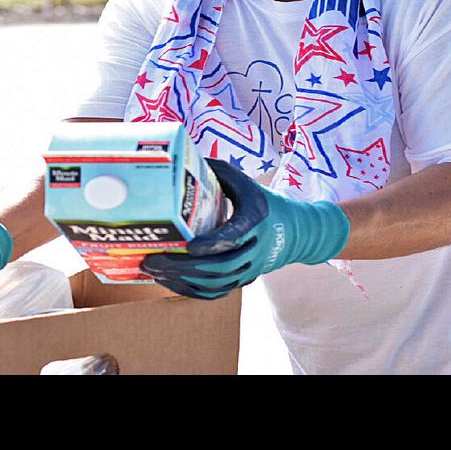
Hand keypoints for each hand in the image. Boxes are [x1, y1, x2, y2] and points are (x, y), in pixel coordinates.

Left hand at [140, 158, 349, 298]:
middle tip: (152, 262)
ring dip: (183, 280)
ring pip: (216, 282)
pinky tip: (170, 282)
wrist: (297, 232)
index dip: (212, 244)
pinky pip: (217, 291)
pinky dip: (192, 290)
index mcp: (256, 220)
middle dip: (183, 267)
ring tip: (154, 272)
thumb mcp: (246, 183)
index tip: (189, 246)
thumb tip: (183, 158)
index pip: (234, 237)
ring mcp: (250, 268)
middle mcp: (255, 248)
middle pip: (220, 266)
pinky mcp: (243, 280)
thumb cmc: (265, 202)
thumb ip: (218, 172)